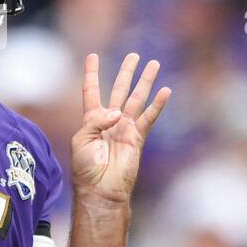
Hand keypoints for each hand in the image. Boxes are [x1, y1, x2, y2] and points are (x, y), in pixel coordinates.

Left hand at [70, 53, 170, 205]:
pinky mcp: (137, 138)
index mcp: (91, 120)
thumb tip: (118, 112)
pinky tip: (165, 91)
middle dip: (126, 72)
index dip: (91, 74)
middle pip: (118, 90)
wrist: (101, 190)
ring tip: (153, 64)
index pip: (91, 91)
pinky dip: (157, 105)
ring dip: (145, 82)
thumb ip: (97, 121)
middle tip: (133, 56)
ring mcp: (125, 128)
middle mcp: (110, 121)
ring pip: (137, 99)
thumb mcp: (82, 139)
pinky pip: (149, 118)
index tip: (92, 56)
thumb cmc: (86, 168)